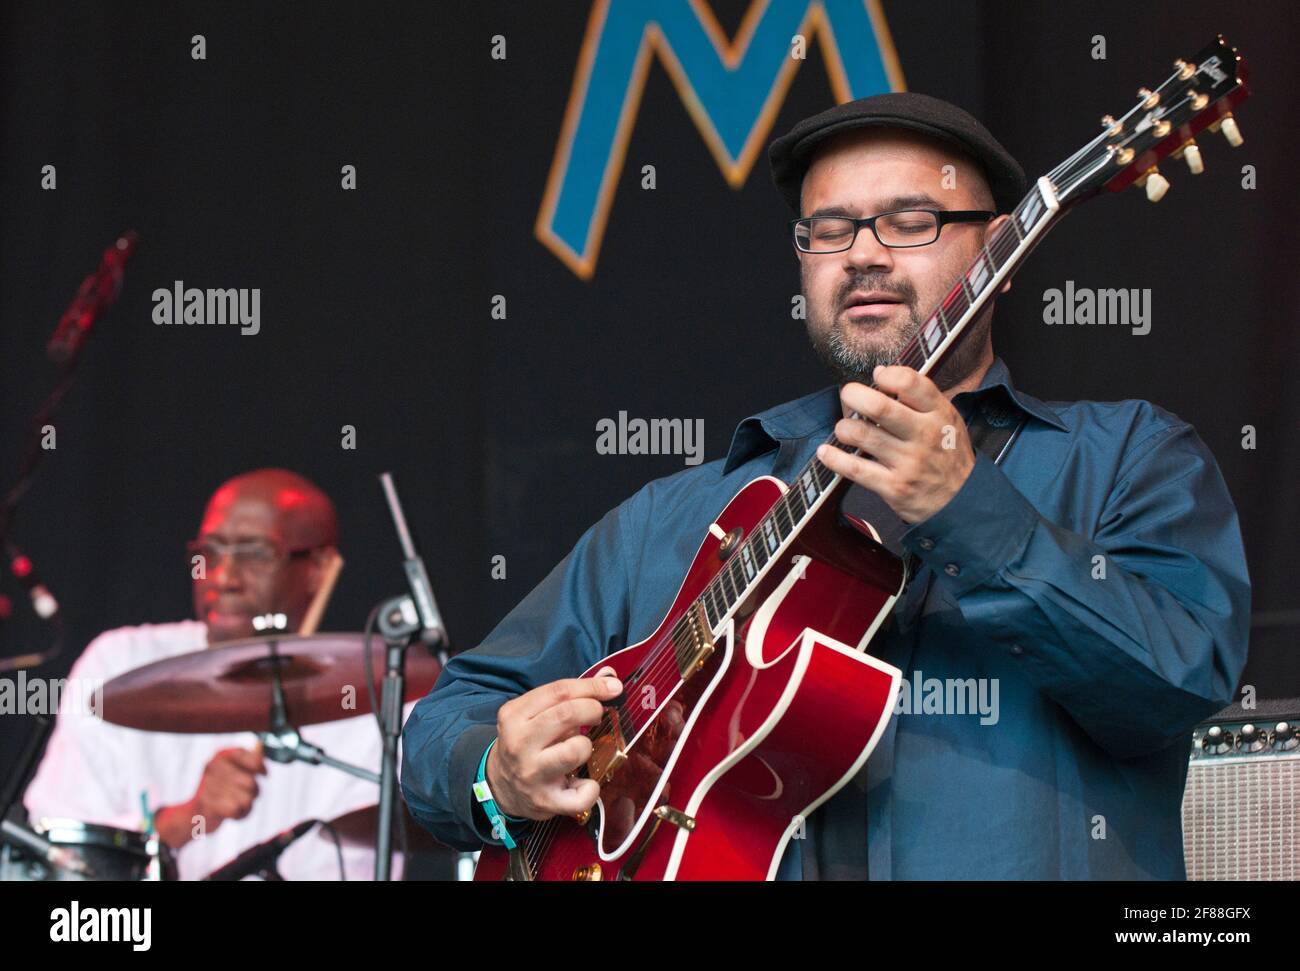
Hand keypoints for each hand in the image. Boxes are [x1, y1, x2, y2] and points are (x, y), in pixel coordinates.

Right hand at [155, 743, 265, 847]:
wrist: (195, 814)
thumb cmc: (222, 791)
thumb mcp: (237, 771)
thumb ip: (252, 760)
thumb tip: (261, 748)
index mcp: (222, 755)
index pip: (250, 758)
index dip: (260, 767)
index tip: (264, 774)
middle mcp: (213, 766)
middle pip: (251, 783)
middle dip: (254, 792)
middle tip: (247, 795)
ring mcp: (208, 784)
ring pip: (246, 799)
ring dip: (246, 805)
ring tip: (235, 804)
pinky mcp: (205, 803)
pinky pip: (236, 810)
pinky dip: (238, 815)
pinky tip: (230, 813)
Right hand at [485, 666, 621, 820]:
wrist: (501, 785)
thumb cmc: (528, 742)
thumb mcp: (537, 713)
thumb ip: (570, 694)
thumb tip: (609, 676)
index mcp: (514, 715)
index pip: (558, 691)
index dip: (592, 686)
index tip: (613, 687)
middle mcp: (519, 743)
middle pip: (567, 714)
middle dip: (592, 710)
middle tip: (596, 715)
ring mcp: (531, 774)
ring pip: (576, 750)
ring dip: (586, 746)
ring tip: (579, 749)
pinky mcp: (545, 801)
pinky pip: (581, 794)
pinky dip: (590, 788)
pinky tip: (582, 782)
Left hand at [817, 365, 974, 523]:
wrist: (963, 501)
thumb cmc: (948, 454)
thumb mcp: (947, 419)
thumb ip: (918, 397)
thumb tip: (880, 373)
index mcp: (939, 413)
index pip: (910, 382)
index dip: (886, 376)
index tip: (877, 378)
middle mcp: (924, 435)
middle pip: (879, 406)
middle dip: (853, 396)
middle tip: (848, 396)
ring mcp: (908, 462)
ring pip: (862, 435)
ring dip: (844, 428)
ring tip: (844, 429)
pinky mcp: (894, 487)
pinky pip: (855, 469)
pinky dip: (834, 459)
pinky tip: (825, 452)